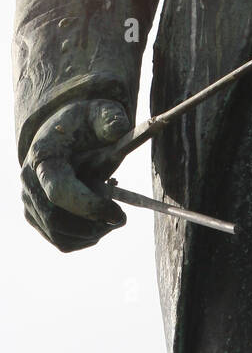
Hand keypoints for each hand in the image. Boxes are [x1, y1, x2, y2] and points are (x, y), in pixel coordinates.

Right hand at [21, 100, 129, 251]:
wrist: (65, 132)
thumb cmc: (85, 123)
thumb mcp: (100, 112)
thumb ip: (110, 119)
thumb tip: (118, 128)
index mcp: (43, 155)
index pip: (59, 190)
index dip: (89, 206)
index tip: (118, 213)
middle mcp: (29, 181)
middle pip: (56, 220)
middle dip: (93, 225)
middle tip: (121, 218)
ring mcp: (29, 201)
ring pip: (59, 235)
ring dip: (92, 234)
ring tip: (112, 216)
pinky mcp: (36, 216)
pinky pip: (60, 240)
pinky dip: (84, 238)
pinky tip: (101, 222)